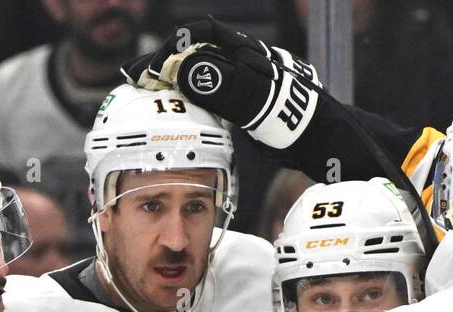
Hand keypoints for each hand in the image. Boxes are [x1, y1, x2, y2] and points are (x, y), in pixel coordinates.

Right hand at [122, 16, 322, 149]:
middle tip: (137, 81)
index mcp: (240, 50)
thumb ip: (218, 84)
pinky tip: (176, 109)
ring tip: (149, 94)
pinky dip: (188, 98)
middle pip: (193, 52)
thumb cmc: (287, 113)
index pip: (197, 34)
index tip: (151, 69)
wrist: (314, 136)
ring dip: (173, 82)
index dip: (170, 48)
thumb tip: (180, 69)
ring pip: (198, 73)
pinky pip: (208, 93)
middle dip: (164, 64)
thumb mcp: (250, 98)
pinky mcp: (241, 100)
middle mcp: (238, 60)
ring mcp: (239, 80)